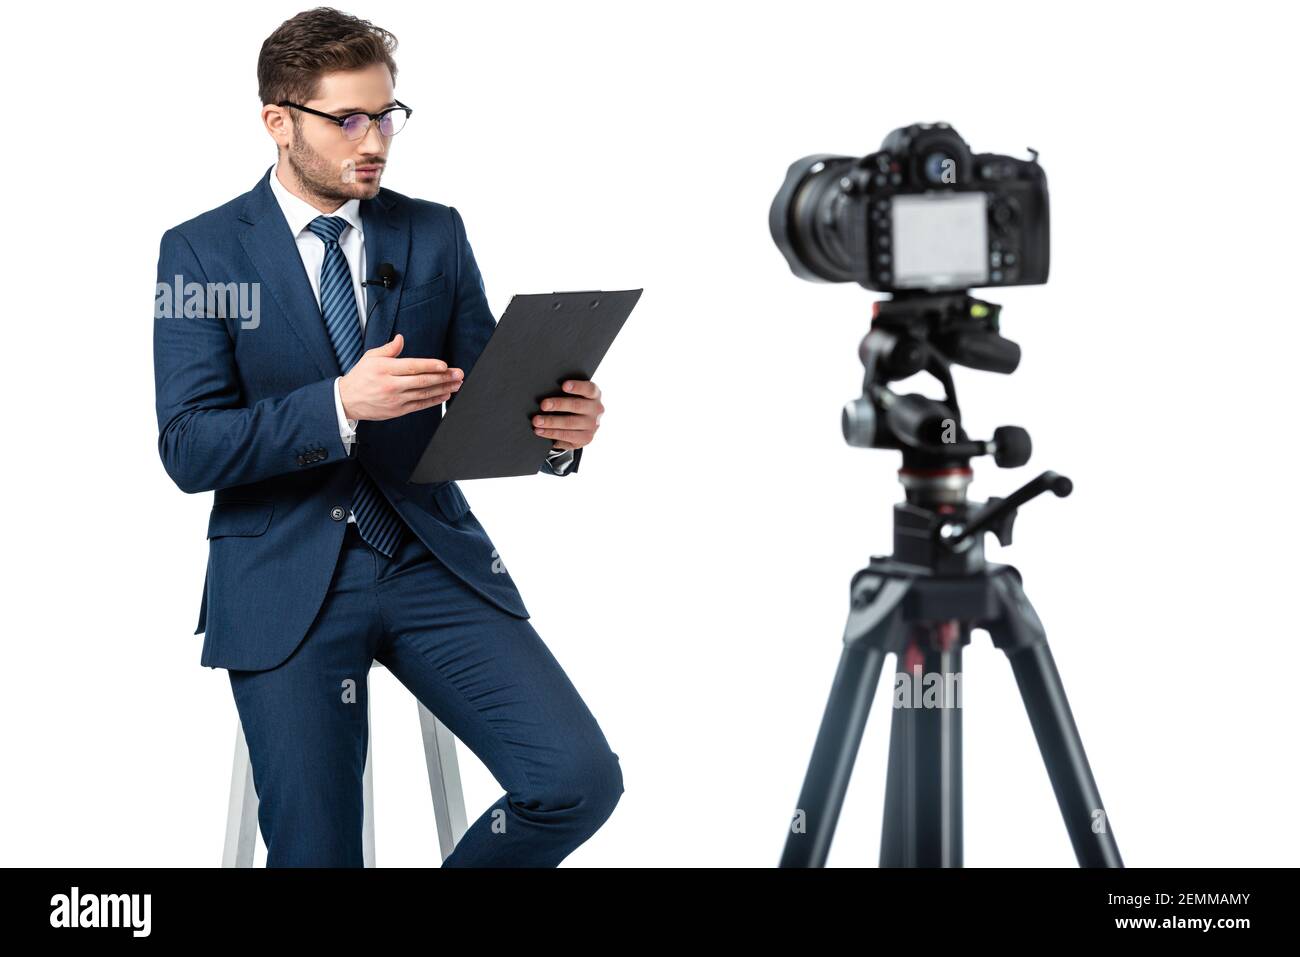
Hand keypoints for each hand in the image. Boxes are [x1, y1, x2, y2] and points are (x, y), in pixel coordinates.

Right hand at [339, 333, 461, 421]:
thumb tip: (401, 338)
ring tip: (456, 384)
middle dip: (443, 377)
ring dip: (443, 388)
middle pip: (422, 380)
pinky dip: (434, 400)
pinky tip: (444, 395)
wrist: (347, 400)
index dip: (430, 365)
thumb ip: (389, 349)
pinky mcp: (398, 410)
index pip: (412, 366)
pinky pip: (420, 405)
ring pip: (424, 393)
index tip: (444, 365)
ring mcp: (395, 399)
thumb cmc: (360, 377)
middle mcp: (391, 384)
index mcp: (385, 368)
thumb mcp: (371, 357)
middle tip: (458, 374)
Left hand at [533, 379, 602, 450]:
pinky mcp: (586, 438)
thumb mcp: (574, 396)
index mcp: (594, 395)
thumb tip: (545, 391)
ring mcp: (593, 425)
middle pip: (577, 405)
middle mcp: (596, 409)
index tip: (563, 385)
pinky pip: (567, 436)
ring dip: (551, 422)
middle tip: (543, 405)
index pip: (589, 389)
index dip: (577, 386)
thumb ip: (564, 393)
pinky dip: (551, 433)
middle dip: (558, 405)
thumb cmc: (572, 405)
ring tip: (537, 421)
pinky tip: (540, 431)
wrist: (581, 426)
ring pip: (570, 423)